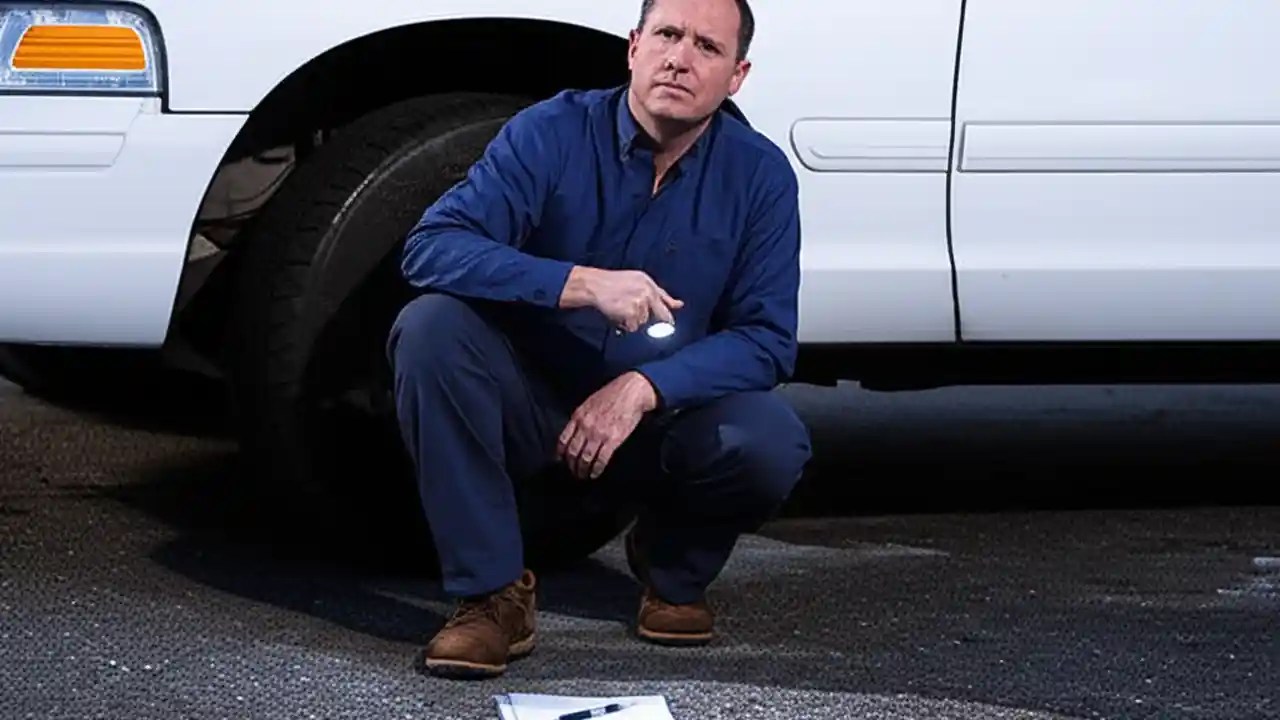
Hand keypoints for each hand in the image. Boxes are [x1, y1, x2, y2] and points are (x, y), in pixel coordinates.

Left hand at [557, 372, 658, 478]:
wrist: (630, 392)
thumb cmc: (612, 394)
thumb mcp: (589, 402)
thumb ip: (580, 418)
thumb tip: (574, 432)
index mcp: (578, 416)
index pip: (563, 440)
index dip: (560, 454)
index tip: (561, 461)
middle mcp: (585, 426)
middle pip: (572, 452)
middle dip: (571, 466)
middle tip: (573, 472)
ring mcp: (598, 434)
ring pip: (585, 458)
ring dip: (582, 470)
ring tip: (583, 476)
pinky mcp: (612, 440)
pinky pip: (601, 459)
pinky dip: (596, 469)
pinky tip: (595, 474)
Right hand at [560, 267, 682, 332]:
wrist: (595, 285)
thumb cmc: (613, 283)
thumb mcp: (638, 281)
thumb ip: (659, 294)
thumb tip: (679, 305)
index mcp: (649, 284)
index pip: (665, 301)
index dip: (668, 314)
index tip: (671, 325)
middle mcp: (648, 292)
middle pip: (661, 316)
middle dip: (656, 324)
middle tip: (642, 323)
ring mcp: (640, 303)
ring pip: (643, 322)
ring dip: (633, 321)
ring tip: (621, 311)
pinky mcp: (632, 312)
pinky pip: (633, 327)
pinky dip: (625, 325)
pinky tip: (618, 316)